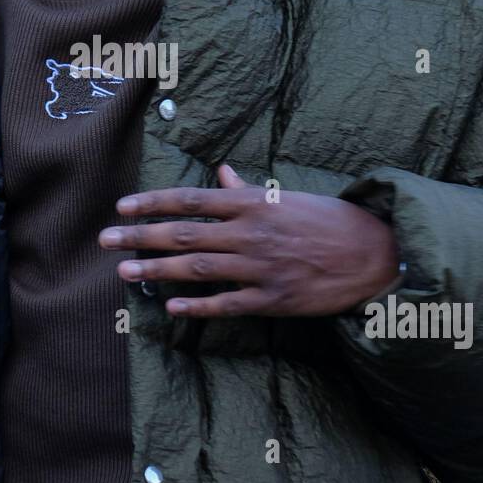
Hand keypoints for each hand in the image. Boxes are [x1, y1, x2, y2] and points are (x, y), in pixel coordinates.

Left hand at [97, 163, 400, 318]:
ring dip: (157, 269)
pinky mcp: (273, 299)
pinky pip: (227, 304)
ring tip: (125, 272)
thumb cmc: (331, 221)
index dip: (153, 202)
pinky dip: (196, 306)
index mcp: (255, 203)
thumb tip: (222, 175)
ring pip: (198, 268)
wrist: (376, 254)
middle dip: (140, 236)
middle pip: (185, 233)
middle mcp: (252, 233)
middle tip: (106, 240)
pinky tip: (170, 306)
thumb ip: (249, 191)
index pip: (192, 199)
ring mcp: (261, 268)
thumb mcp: (288, 198)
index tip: (122, 206)